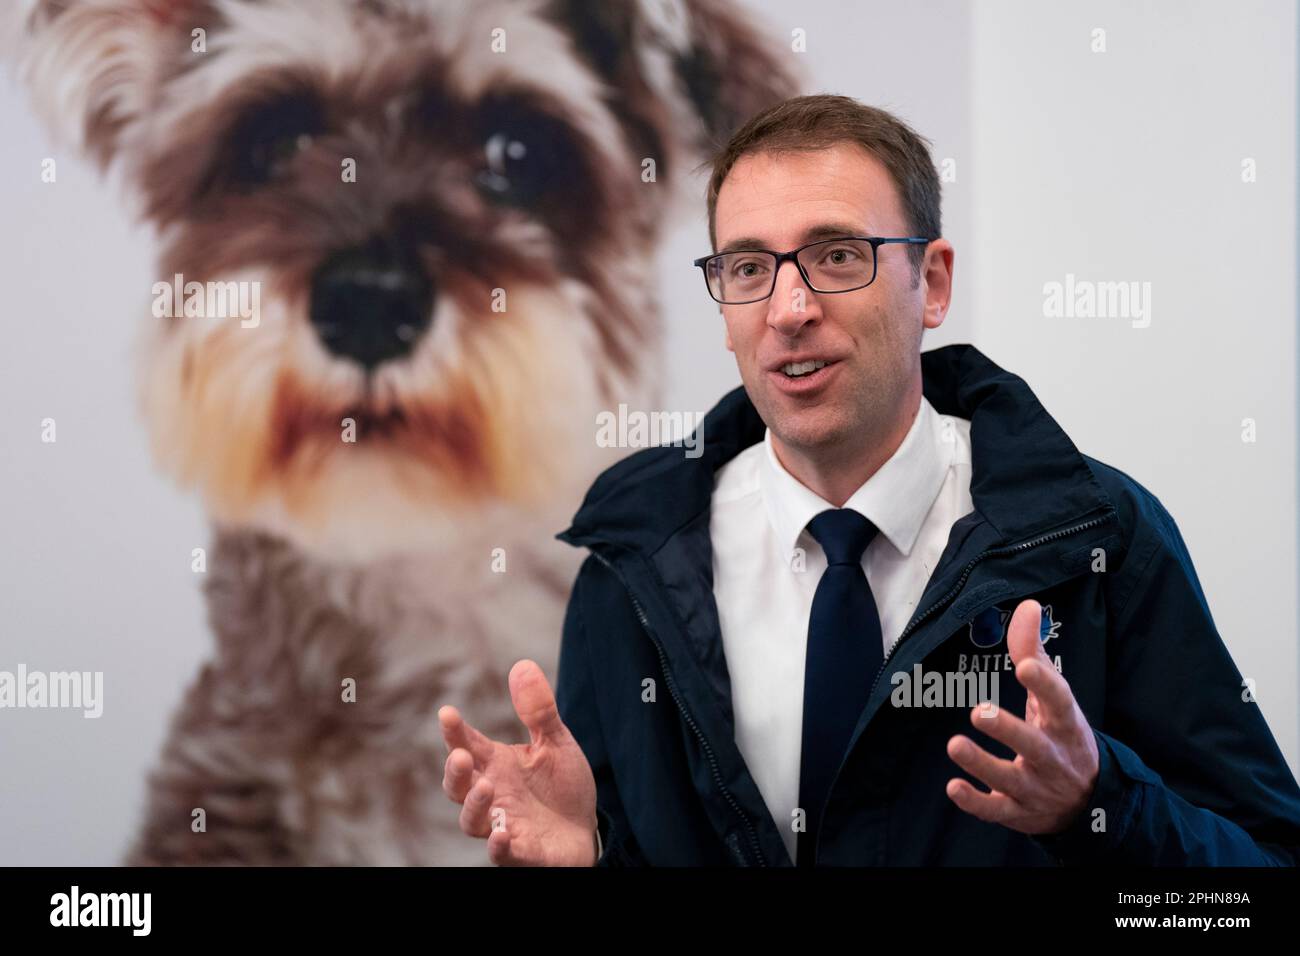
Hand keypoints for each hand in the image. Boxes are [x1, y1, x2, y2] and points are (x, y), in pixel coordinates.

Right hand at [439, 659, 598, 865]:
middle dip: (454, 771)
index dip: (454, 732)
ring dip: (473, 805)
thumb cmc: (562, 786)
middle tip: (461, 756)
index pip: (467, 745)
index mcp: (496, 764)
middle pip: (458, 786)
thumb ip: (538, 710)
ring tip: (485, 786)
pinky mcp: (521, 852)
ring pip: (472, 820)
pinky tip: (501, 834)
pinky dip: (498, 846)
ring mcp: (503, 824)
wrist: (585, 830)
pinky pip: (502, 854)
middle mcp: (492, 794)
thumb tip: (522, 663)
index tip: (447, 713)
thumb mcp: (555, 742)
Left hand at [945, 599, 1099, 834]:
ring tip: (955, 744)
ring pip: (1011, 779)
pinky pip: (997, 811)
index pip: (1060, 701)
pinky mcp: (1019, 812)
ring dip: (982, 764)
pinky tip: (953, 787)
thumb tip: (1027, 605)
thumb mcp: (1054, 697)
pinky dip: (976, 802)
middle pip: (1034, 745)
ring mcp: (1037, 788)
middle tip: (978, 711)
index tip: (1025, 666)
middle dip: (1008, 730)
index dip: (1044, 684)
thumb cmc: (1063, 735)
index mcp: (1066, 725)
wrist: (1089, 801)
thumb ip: (1034, 651)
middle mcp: (1054, 757)